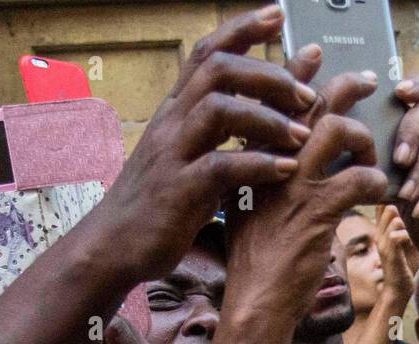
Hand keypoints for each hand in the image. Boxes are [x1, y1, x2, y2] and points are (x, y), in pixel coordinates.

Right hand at [99, 5, 317, 282]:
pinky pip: (220, 166)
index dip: (241, 29)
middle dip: (267, 74)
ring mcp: (172, 154)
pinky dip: (258, 164)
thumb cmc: (156, 204)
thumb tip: (258, 110)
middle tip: (305, 93)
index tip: (276, 14)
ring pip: (219, 109)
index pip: (206, 52)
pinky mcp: (178, 191)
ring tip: (302, 134)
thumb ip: (221, 132)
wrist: (112, 246)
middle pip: (218, 70)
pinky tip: (286, 170)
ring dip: (267, 117)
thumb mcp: (187, 158)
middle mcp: (171, 123)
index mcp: (175, 112)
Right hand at [224, 74, 386, 321]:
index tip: (315, 56)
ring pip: (336, 129)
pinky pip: (358, 178)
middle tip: (370, 82)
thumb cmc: (255, 267)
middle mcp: (268, 164)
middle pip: (309, 103)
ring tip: (375, 157)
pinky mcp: (316, 212)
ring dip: (364, 137)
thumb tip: (289, 169)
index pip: (274, 103)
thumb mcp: (247, 214)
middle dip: (345, 85)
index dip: (297, 74)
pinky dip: (377, 181)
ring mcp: (292, 186)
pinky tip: (380, 195)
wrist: (252, 304)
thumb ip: (266, 186)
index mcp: (250, 161)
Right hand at [373, 203, 415, 304]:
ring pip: (393, 218)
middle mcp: (380, 232)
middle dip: (406, 204)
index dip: (398, 195)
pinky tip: (417, 241)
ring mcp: (382, 243)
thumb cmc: (407, 264)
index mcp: (383, 228)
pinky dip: (409, 235)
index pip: (384, 201)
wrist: (398, 290)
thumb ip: (415, 224)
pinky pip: (396, 235)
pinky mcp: (389, 254)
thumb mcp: (411, 239)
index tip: (415, 196)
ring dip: (409, 220)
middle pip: (388, 204)